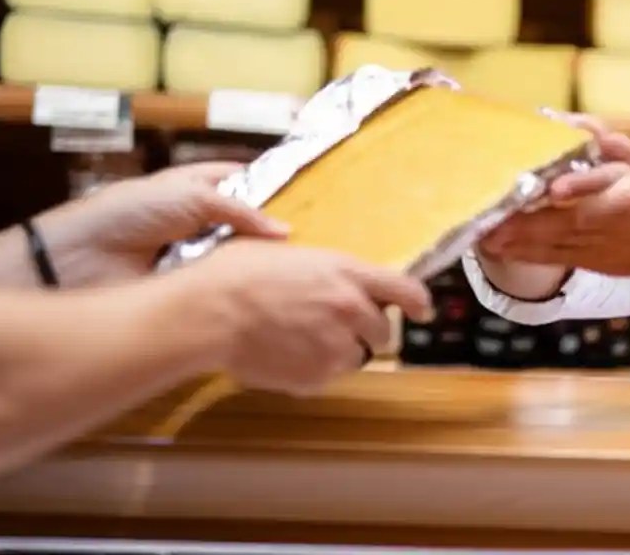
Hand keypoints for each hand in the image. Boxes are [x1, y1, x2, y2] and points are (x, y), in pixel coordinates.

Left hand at [35, 162, 287, 286]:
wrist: (80, 260)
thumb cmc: (130, 213)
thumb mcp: (190, 196)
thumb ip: (241, 210)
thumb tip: (285, 231)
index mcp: (199, 186)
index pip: (247, 180)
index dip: (275, 187)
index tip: (311, 198)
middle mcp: (201, 219)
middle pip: (248, 222)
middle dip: (274, 230)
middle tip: (317, 242)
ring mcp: (197, 256)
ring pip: (239, 256)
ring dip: (261, 262)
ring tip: (304, 268)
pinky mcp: (190, 288)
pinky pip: (223, 285)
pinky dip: (241, 288)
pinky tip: (273, 291)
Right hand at [162, 239, 432, 395]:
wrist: (208, 312)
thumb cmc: (237, 273)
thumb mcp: (287, 252)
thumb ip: (324, 268)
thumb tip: (333, 275)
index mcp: (347, 273)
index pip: (406, 290)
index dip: (418, 303)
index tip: (421, 311)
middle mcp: (351, 310)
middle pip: (381, 332)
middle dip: (362, 331)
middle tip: (329, 324)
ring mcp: (335, 346)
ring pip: (352, 358)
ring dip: (335, 352)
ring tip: (295, 338)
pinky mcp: (316, 377)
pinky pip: (323, 378)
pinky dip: (309, 371)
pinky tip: (280, 353)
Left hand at [479, 116, 629, 278]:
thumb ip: (605, 140)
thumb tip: (564, 119)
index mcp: (624, 195)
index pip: (597, 189)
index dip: (578, 187)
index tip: (554, 189)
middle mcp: (605, 224)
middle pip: (559, 223)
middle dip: (522, 222)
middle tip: (487, 215)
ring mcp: (593, 248)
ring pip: (548, 245)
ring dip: (514, 240)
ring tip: (480, 234)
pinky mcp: (587, 263)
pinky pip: (549, 259)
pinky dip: (522, 253)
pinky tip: (496, 248)